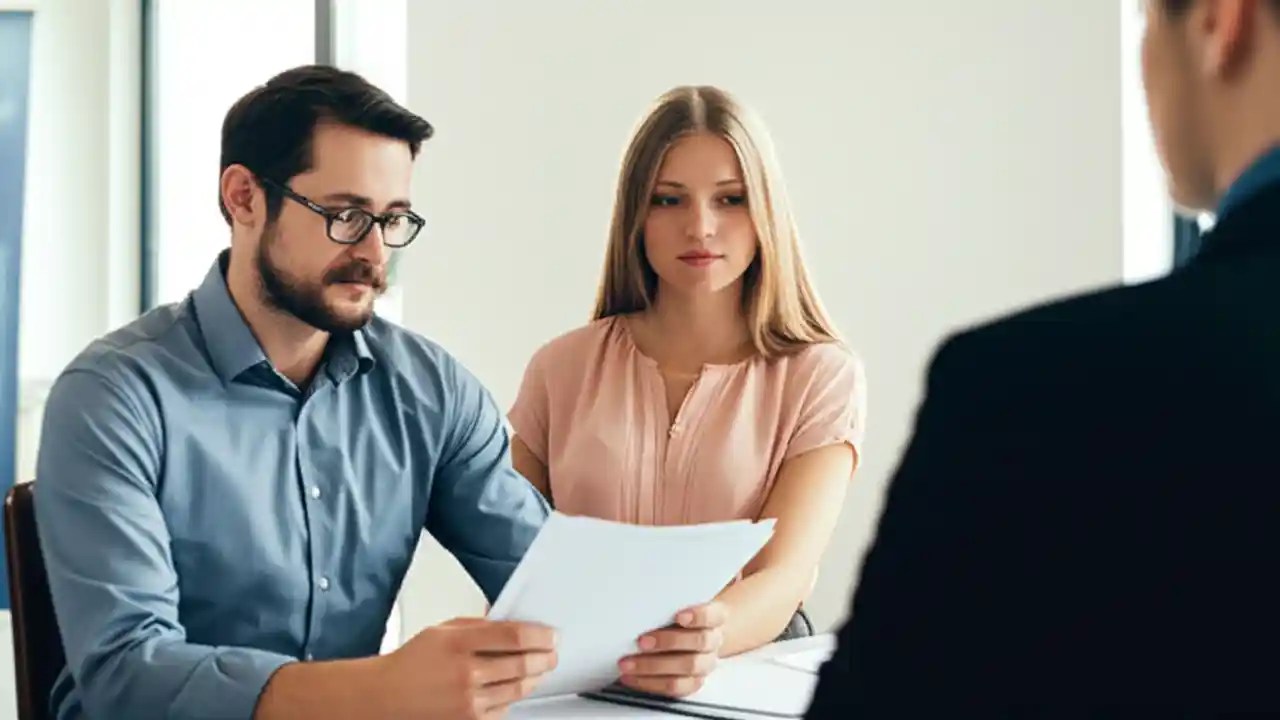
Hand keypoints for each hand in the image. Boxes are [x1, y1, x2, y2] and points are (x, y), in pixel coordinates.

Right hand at [379, 617, 557, 718]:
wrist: (385, 697)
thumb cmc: (412, 662)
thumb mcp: (442, 631)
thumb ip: (477, 625)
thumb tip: (509, 621)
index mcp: (459, 643)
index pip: (513, 636)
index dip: (540, 635)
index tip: (552, 635)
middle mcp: (466, 673)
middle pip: (522, 664)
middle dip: (546, 657)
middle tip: (553, 652)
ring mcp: (469, 700)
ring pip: (519, 688)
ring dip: (535, 677)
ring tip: (540, 669)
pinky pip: (505, 708)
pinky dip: (514, 697)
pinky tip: (515, 687)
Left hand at [617, 601, 726, 697]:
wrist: (701, 635)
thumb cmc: (684, 617)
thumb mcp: (679, 605)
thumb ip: (666, 606)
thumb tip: (637, 604)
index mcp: (715, 618)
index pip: (711, 615)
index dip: (697, 616)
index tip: (679, 616)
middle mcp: (713, 641)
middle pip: (699, 642)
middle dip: (668, 642)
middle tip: (641, 641)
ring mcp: (705, 664)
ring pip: (687, 668)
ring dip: (653, 666)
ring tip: (628, 664)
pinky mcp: (693, 682)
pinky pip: (675, 687)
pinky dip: (649, 683)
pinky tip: (631, 677)